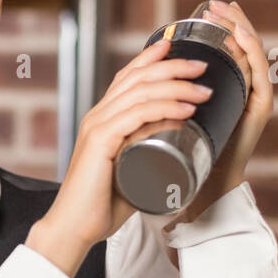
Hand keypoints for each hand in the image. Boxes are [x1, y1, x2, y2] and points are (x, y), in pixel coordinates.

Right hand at [26, 38, 212, 275]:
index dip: (153, 58)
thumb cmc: (100, 205)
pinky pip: (136, 115)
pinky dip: (163, 108)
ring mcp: (97, 127)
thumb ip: (146, 156)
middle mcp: (97, 116)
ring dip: (176, 87)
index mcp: (101, 119)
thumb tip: (179, 149)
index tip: (181, 49)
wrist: (74, 228)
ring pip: (140, 92)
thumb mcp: (129, 170)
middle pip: (137, 77)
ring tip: (203, 91)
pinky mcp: (100, 142)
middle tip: (203, 68)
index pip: (127, 77)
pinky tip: (185, 109)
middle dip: (173, 66)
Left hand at [164, 0, 273, 230]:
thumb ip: (164, 98)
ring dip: (241, 30)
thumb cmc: (179, 155)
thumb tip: (141, 73)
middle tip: (215, 5)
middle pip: (245, 46)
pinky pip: (259, 76)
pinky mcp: (258, 110)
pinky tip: (241, 38)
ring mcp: (254, 99)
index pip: (231, 49)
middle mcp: (245, 91)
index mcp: (227, 90)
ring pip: (254, 56)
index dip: (224, 25)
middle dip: (232, 20)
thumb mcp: (170, 116)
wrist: (195, 190)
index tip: (209, 8)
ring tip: (225, 14)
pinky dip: (251, 53)